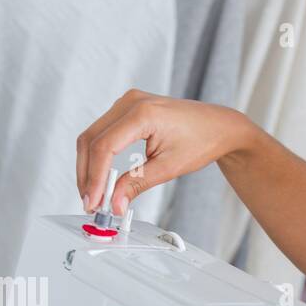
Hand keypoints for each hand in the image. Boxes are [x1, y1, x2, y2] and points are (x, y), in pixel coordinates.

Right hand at [75, 89, 251, 214]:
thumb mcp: (169, 167)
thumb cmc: (202, 140)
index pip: (104, 146)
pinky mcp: (127, 109)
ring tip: (95, 194)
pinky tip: (101, 176)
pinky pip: (103, 132)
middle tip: (91, 203)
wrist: (218, 126)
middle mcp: (130, 102)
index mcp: (142, 113)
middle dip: (87, 175)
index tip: (93, 201)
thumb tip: (115, 202)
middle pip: (90, 140)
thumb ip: (137, 184)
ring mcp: (126, 103)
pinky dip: (98, 155)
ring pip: (92, 136)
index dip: (94, 178)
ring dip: (89, 166)